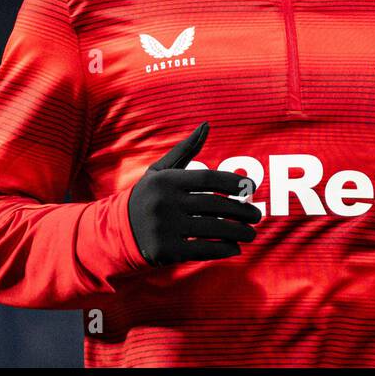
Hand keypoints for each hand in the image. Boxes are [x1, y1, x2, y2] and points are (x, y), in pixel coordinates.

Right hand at [127, 121, 261, 266]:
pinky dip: (222, 249)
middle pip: (215, 205)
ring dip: (238, 232)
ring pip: (213, 229)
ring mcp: (165, 227)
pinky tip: (235, 248)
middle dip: (241, 211)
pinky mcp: (166, 250)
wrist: (117, 231)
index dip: (233, 183)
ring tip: (251, 233)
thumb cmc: (148, 196)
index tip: (250, 188)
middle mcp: (165, 202)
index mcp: (167, 180)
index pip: (209, 179)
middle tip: (257, 216)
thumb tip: (206, 125)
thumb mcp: (160, 171)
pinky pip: (202, 249)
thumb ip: (185, 149)